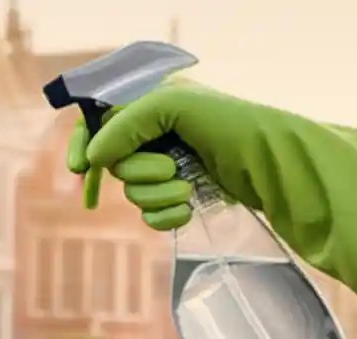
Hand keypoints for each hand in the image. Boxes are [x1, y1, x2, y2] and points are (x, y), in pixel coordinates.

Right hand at [69, 81, 356, 300]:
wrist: (276, 168)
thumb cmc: (232, 125)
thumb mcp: (174, 106)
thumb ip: (124, 124)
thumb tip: (93, 157)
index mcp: (152, 104)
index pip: (99, 122)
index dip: (84, 144)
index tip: (80, 169)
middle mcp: (158, 134)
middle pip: (115, 164)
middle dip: (138, 174)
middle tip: (169, 169)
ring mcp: (170, 167)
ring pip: (133, 193)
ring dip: (156, 196)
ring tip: (188, 189)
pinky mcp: (182, 197)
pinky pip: (151, 216)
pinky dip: (165, 217)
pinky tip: (186, 211)